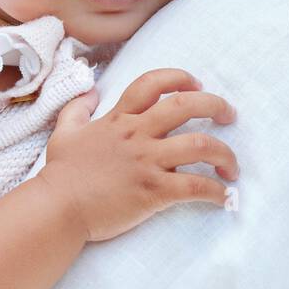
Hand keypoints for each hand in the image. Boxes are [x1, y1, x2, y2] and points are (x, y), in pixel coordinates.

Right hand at [39, 68, 237, 242]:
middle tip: (229, 115)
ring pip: (201, 145)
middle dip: (216, 105)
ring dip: (226, 153)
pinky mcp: (154, 191)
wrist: (57, 209)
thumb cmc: (61, 175)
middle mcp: (138, 134)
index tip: (196, 84)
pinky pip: (196, 187)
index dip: (179, 78)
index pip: (153, 83)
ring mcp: (147, 161)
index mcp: (120, 119)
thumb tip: (89, 92)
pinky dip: (216, 191)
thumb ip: (77, 110)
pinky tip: (223, 197)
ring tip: (232, 166)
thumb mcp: (64, 133)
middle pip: (187, 106)